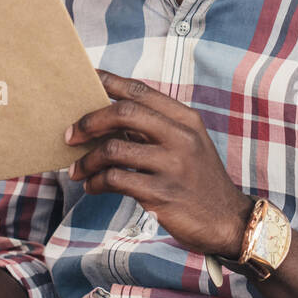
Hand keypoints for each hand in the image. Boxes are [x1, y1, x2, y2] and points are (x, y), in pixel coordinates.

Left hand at [64, 70, 253, 258]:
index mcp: (186, 119)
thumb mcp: (186, 145)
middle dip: (89, 122)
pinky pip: (115, 179)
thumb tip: (106, 118)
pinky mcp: (162, 193)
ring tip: (77, 170)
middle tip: (69, 135)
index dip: (109, 81)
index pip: (141, 91)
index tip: (85, 77)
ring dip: (88, 159)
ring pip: (114, 148)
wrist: (228, 221)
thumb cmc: (198, 181)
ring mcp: (172, 165)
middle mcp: (181, 137)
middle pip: (124, 113)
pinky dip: (96, 182)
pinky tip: (92, 186)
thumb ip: (154, 129)